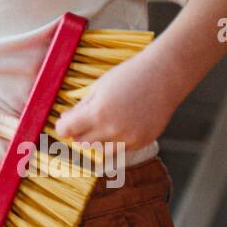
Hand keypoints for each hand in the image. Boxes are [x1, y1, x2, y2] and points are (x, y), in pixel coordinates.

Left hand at [53, 56, 175, 153]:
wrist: (164, 76)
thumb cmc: (129, 76)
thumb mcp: (99, 86)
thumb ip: (81, 106)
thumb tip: (65, 120)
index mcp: (98, 112)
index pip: (67, 130)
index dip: (63, 126)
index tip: (65, 122)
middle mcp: (113, 129)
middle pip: (81, 142)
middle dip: (78, 132)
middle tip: (83, 120)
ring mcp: (129, 138)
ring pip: (99, 150)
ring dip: (95, 140)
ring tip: (101, 123)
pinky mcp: (142, 142)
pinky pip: (119, 150)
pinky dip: (114, 142)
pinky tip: (119, 126)